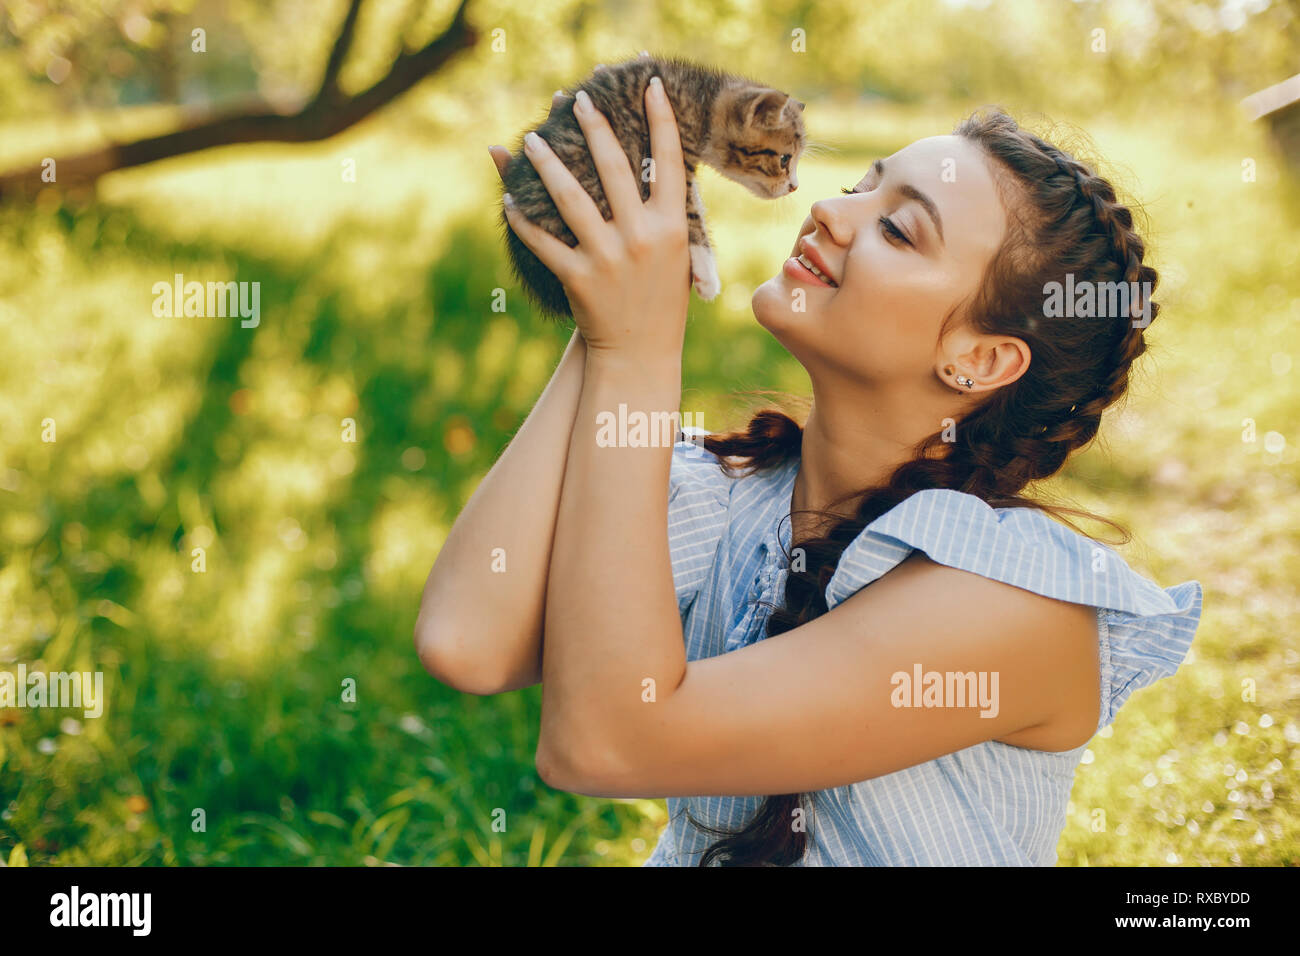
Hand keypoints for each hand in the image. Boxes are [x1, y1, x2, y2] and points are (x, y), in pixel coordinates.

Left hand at [500, 77, 690, 362]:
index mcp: (671, 227)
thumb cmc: (659, 300)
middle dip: (594, 127)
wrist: (641, 353)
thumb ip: (660, 213)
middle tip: (577, 100)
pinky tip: (508, 200)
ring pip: (571, 199)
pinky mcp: (579, 278)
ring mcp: (609, 257)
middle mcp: (642, 237)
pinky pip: (544, 242)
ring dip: (547, 165)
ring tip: (530, 141)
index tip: (648, 84)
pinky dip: (523, 221)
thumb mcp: (674, 255)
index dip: (660, 119)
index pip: (669, 161)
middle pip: (614, 168)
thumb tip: (650, 170)